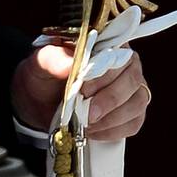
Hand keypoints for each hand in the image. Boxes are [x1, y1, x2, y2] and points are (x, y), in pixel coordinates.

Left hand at [11, 43, 150, 140]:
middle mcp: (126, 65)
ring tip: (87, 124)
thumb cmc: (45, 76)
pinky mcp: (131, 112)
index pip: (119, 57)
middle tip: (87, 113)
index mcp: (107, 45)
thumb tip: (69, 64)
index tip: (84, 89)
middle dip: (109, 100)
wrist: (39, 102)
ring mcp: (132, 89)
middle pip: (133, 81)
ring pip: (137, 103)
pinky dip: (114, 131)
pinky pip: (133, 123)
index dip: (104, 76)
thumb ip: (52, 60)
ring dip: (112, 118)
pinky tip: (93, 131)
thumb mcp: (40, 64)